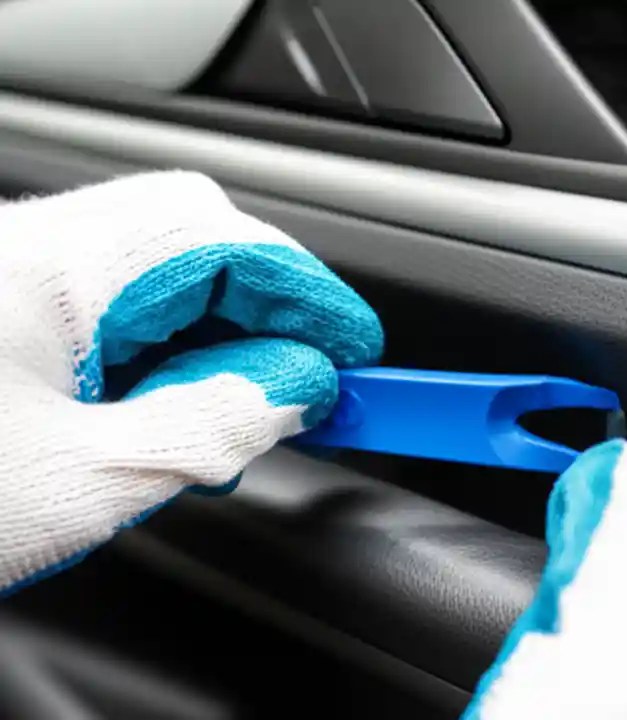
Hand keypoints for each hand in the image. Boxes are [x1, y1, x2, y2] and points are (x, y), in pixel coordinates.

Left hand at [0, 172, 381, 594]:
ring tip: (239, 411)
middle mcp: (26, 250)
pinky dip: (160, 349)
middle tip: (306, 382)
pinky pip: (106, 304)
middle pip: (192, 236)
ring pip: (152, 271)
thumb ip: (210, 427)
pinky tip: (169, 409)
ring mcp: (8, 277)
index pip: (223, 239)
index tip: (357, 354)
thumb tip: (294, 389)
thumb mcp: (85, 480)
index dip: (308, 294)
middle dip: (265, 306)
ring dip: (213, 331)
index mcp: (48, 268)